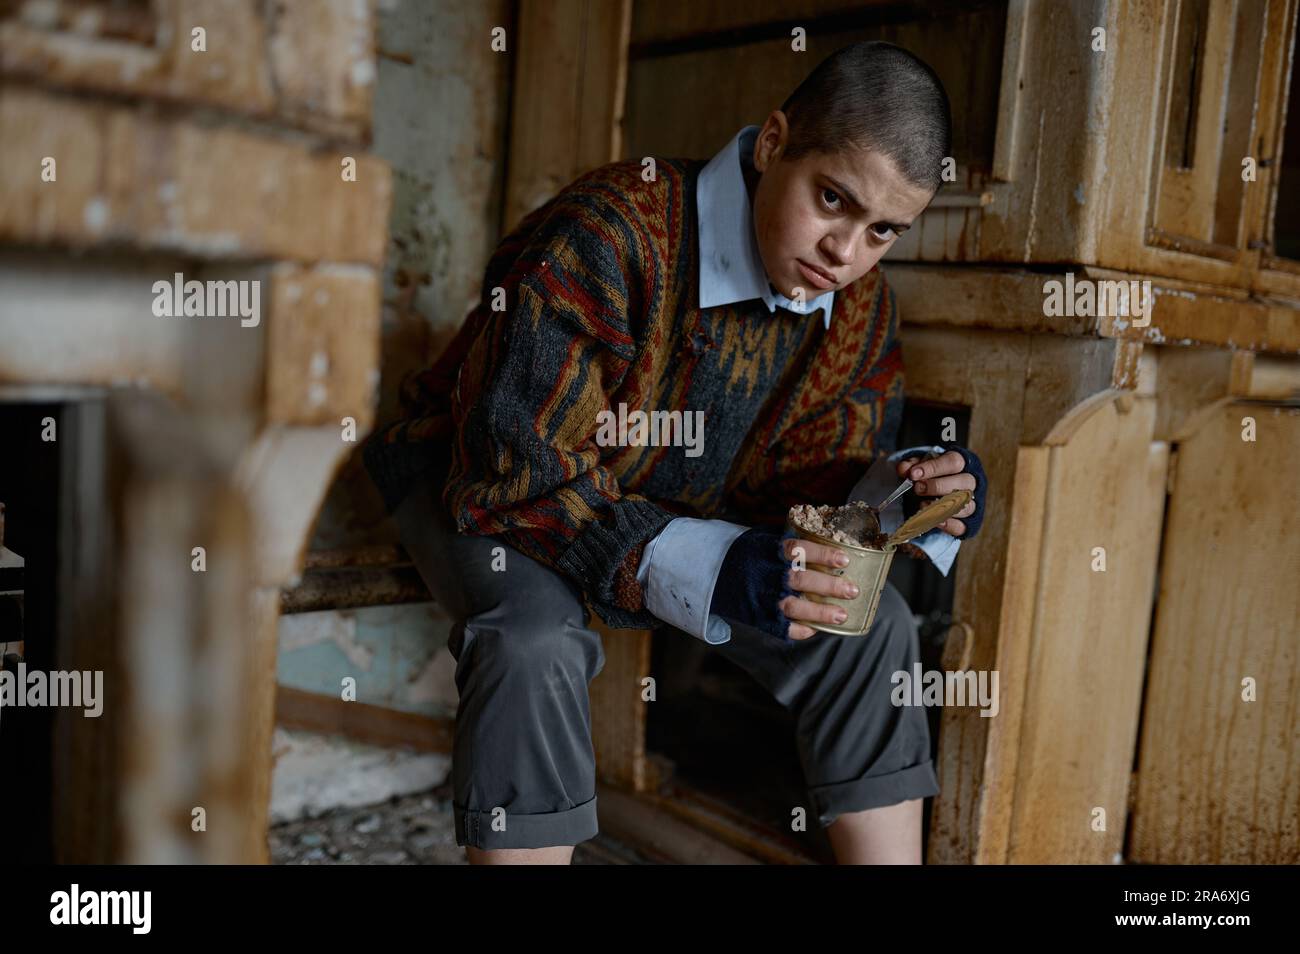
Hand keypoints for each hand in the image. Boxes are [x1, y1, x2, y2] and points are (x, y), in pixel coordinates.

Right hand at [710, 529, 860, 641]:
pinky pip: (780, 628)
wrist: (711, 573)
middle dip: (828, 587)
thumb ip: (789, 540)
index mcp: (765, 550)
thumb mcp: (761, 537)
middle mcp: (763, 574)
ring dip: (819, 613)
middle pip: (799, 581)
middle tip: (853, 590)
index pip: (796, 550)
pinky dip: (800, 630)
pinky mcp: (756, 617)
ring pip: (792, 608)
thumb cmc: (746, 553)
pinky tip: (816, 629)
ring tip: (842, 615)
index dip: (821, 554)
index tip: (844, 559)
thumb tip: (828, 535)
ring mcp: (759, 597)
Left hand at [895, 449, 977, 536]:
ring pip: (966, 504)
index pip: (953, 462)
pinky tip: (936, 522)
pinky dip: (949, 525)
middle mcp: (969, 482)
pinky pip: (962, 526)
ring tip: (922, 505)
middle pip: (964, 481)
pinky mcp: (967, 522)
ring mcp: (970, 502)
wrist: (937, 489)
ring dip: (943, 506)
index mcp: (960, 463)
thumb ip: (911, 465)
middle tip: (917, 488)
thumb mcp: (920, 465)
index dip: (933, 468)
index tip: (913, 474)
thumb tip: (903, 469)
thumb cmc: (930, 474)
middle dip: (938, 486)